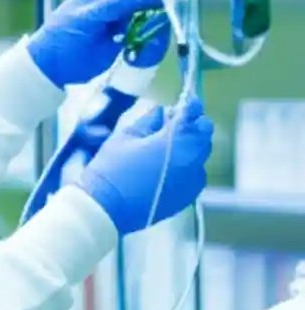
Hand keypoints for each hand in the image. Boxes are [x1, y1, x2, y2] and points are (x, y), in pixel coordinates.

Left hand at [27, 0, 164, 86]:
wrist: (51, 67)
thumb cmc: (63, 36)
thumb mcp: (90, 16)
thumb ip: (120, 3)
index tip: (170, 7)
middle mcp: (115, 1)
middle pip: (148, 3)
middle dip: (155, 15)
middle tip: (159, 28)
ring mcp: (120, 20)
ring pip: (148, 21)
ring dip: (150, 31)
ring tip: (140, 41)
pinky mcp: (123, 38)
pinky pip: (143, 37)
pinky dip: (144, 43)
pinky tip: (136, 49)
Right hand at [78, 97, 213, 235]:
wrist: (105, 208)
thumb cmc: (111, 169)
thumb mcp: (125, 136)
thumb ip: (148, 121)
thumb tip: (160, 112)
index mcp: (178, 142)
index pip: (193, 115)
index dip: (190, 106)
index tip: (185, 101)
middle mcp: (192, 161)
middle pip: (203, 136)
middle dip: (191, 127)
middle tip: (170, 124)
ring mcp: (192, 182)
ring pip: (199, 157)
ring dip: (188, 148)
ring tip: (165, 148)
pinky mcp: (186, 198)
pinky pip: (193, 175)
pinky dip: (184, 167)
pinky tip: (164, 168)